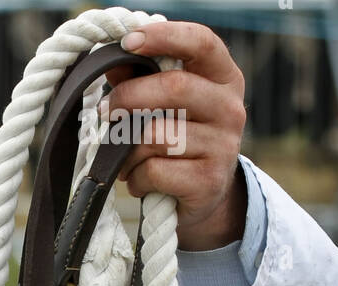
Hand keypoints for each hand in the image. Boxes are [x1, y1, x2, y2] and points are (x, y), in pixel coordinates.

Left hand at [103, 21, 247, 249]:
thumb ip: (143, 80)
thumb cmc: (180, 142)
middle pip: (173, 88)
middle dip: (129, 98)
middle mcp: (230, 108)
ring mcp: (223, 146)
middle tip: (106, 111)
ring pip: (157, 136)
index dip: (163, 37)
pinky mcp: (208, 181)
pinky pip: (154, 171)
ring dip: (127, 150)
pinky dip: (136, 178)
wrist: (206, 197)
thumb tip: (111, 60)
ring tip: (125, 160)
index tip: (128, 42)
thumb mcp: (168, 107)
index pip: (200, 43)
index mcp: (224, 78)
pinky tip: (140, 181)